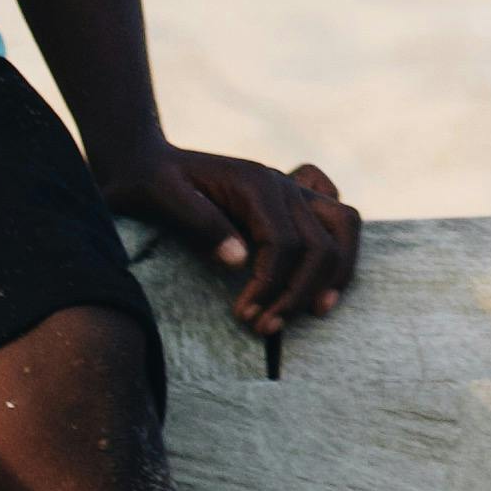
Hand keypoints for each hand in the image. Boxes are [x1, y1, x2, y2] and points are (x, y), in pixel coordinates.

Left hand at [111, 140, 361, 335]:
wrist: (147, 163)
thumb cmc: (152, 184)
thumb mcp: (164, 199)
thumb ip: (202, 225)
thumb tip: (240, 261)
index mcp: (256, 184)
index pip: (284, 243)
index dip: (270, 285)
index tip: (245, 316)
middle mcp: (283, 184)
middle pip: (320, 241)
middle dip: (300, 291)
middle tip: (267, 327)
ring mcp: (292, 189)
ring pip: (343, 225)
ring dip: (335, 272)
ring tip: (313, 311)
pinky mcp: (291, 201)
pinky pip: (338, 217)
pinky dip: (340, 249)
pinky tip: (320, 279)